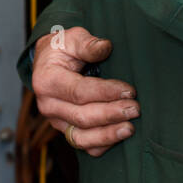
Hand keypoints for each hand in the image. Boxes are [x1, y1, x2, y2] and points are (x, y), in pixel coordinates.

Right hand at [32, 25, 138, 157]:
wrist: (47, 62)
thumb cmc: (62, 48)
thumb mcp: (72, 38)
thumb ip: (88, 43)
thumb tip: (105, 47)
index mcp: (47, 80)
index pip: (79, 91)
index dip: (106, 92)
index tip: (129, 90)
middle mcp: (48, 104)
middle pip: (82, 117)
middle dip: (111, 114)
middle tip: (135, 109)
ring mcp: (55, 120)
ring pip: (81, 137)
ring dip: (107, 135)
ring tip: (130, 129)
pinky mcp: (64, 129)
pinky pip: (82, 145)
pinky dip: (101, 144)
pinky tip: (118, 137)